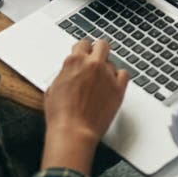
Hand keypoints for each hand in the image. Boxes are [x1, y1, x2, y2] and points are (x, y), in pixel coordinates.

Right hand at [42, 39, 128, 173]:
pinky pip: (124, 73)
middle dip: (98, 51)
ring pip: (112, 61)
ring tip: (98, 83)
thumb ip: (65, 73)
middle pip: (102, 45)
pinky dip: (119, 77)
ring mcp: (108, 74)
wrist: (73, 132)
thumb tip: (70, 70)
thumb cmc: (60, 115)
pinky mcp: (119, 87)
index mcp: (75, 61)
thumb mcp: (53, 88)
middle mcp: (93, 64)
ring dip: (106, 68)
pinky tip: (112, 84)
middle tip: (95, 60)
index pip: (83, 44)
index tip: (83, 54)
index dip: (83, 50)